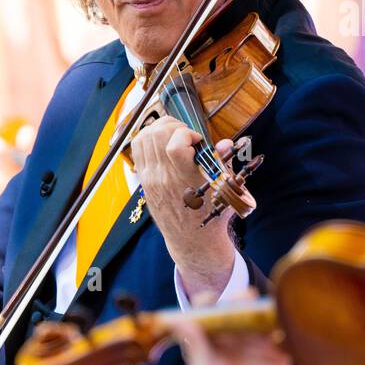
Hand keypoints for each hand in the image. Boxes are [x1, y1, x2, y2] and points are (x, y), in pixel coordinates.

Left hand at [129, 114, 237, 297]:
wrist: (191, 239)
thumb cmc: (210, 214)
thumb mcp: (224, 190)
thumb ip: (223, 163)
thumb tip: (226, 142)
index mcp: (186, 179)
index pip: (174, 146)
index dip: (186, 133)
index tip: (197, 139)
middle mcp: (164, 177)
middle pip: (156, 135)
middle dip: (173, 125)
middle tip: (186, 134)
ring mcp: (150, 178)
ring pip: (143, 138)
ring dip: (160, 128)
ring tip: (174, 135)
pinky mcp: (143, 180)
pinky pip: (138, 149)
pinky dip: (148, 138)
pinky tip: (162, 143)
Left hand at [171, 294, 293, 364]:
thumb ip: (193, 343)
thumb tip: (174, 318)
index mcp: (208, 343)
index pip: (206, 312)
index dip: (208, 302)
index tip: (213, 301)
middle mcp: (230, 341)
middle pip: (234, 308)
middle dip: (238, 299)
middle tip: (245, 299)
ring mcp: (255, 346)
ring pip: (258, 316)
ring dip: (261, 308)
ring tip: (264, 308)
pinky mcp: (278, 354)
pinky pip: (281, 330)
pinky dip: (282, 323)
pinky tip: (280, 324)